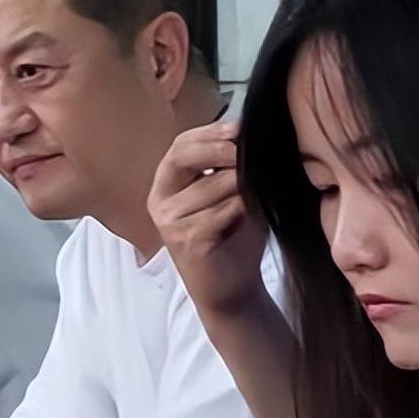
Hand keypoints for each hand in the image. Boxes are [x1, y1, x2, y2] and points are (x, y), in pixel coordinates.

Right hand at [148, 123, 267, 317]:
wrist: (235, 289)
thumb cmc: (236, 238)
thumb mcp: (234, 193)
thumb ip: (231, 166)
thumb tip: (248, 132)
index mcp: (168, 185)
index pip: (181, 145)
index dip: (210, 132)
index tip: (240, 128)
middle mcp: (160, 201)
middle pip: (183, 156)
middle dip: (219, 148)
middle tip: (249, 149)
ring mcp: (169, 221)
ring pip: (210, 185)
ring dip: (240, 185)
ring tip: (257, 193)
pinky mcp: (184, 240)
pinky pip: (219, 211)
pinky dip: (240, 209)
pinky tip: (250, 216)